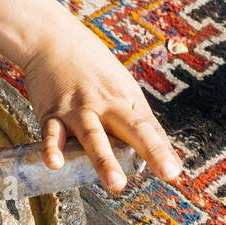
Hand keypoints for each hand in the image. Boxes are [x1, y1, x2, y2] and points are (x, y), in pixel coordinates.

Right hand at [0, 0, 181, 192]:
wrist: (53, 41)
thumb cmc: (91, 69)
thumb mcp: (120, 88)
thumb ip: (136, 119)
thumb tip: (160, 150)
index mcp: (125, 101)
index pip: (149, 128)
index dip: (162, 151)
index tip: (173, 173)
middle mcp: (105, 105)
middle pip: (132, 129)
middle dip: (150, 151)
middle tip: (167, 174)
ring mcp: (78, 110)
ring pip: (93, 136)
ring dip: (105, 160)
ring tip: (115, 184)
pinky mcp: (51, 113)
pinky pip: (52, 134)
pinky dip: (52, 148)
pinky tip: (55, 163)